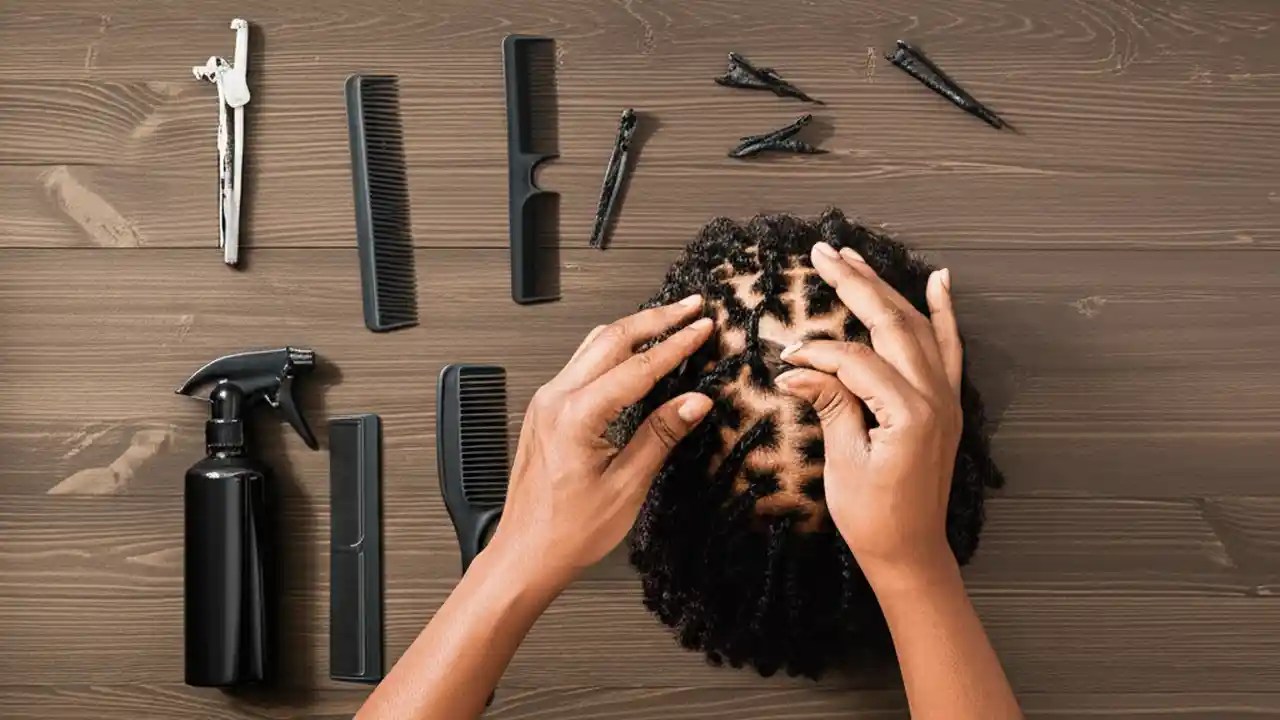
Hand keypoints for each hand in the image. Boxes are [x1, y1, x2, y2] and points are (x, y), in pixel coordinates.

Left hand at [489, 297, 715, 586]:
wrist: (526, 553)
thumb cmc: (568, 531)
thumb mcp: (627, 486)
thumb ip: (660, 435)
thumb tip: (695, 402)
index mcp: (576, 415)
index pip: (638, 366)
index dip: (676, 344)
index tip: (703, 328)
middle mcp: (555, 399)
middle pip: (612, 339)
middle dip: (656, 318)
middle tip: (692, 307)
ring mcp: (546, 402)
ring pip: (593, 345)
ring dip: (633, 329)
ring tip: (669, 319)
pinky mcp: (546, 411)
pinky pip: (582, 365)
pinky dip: (613, 350)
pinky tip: (635, 353)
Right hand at [775, 242, 962, 586]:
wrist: (911, 551)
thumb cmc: (872, 518)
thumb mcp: (843, 462)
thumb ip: (829, 405)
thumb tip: (796, 369)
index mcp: (909, 412)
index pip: (855, 360)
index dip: (817, 354)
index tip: (785, 358)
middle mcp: (936, 396)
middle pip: (892, 323)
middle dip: (854, 284)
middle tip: (822, 252)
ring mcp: (946, 396)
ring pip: (917, 326)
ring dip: (886, 289)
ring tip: (855, 257)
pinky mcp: (947, 402)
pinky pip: (950, 347)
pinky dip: (943, 312)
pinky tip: (938, 281)